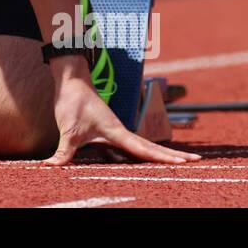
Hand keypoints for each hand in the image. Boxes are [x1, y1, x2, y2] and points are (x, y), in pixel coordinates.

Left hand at [44, 58, 200, 165]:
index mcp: (117, 132)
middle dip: (172, 155)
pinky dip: (144, 150)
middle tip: (196, 162)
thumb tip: (51, 168)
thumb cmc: (72, 101)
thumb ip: (62, 153)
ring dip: (161, 152)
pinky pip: (132, 142)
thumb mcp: (66, 130)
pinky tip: (149, 155)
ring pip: (144, 144)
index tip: (184, 162)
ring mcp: (117, 129)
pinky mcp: (109, 128)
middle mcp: (121, 130)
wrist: (71, 79)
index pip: (144, 149)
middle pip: (152, 147)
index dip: (163, 158)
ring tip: (181, 161)